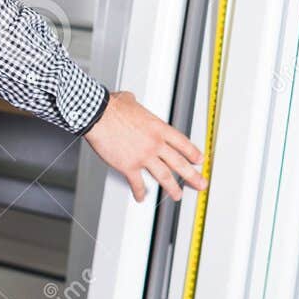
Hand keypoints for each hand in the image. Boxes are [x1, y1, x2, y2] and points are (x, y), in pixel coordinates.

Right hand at [82, 90, 206, 202]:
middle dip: (192, 176)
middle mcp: (155, 144)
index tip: (199, 160)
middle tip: (200, 183)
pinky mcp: (129, 167)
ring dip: (172, 188)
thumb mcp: (130, 101)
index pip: (182, 143)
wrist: (98, 116)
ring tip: (177, 195)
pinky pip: (138, 183)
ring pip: (164, 176)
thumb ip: (135, 106)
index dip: (193, 153)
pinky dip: (140, 192)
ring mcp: (143, 156)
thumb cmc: (112, 107)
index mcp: (158, 128)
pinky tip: (142, 197)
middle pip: (179, 163)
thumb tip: (130, 101)